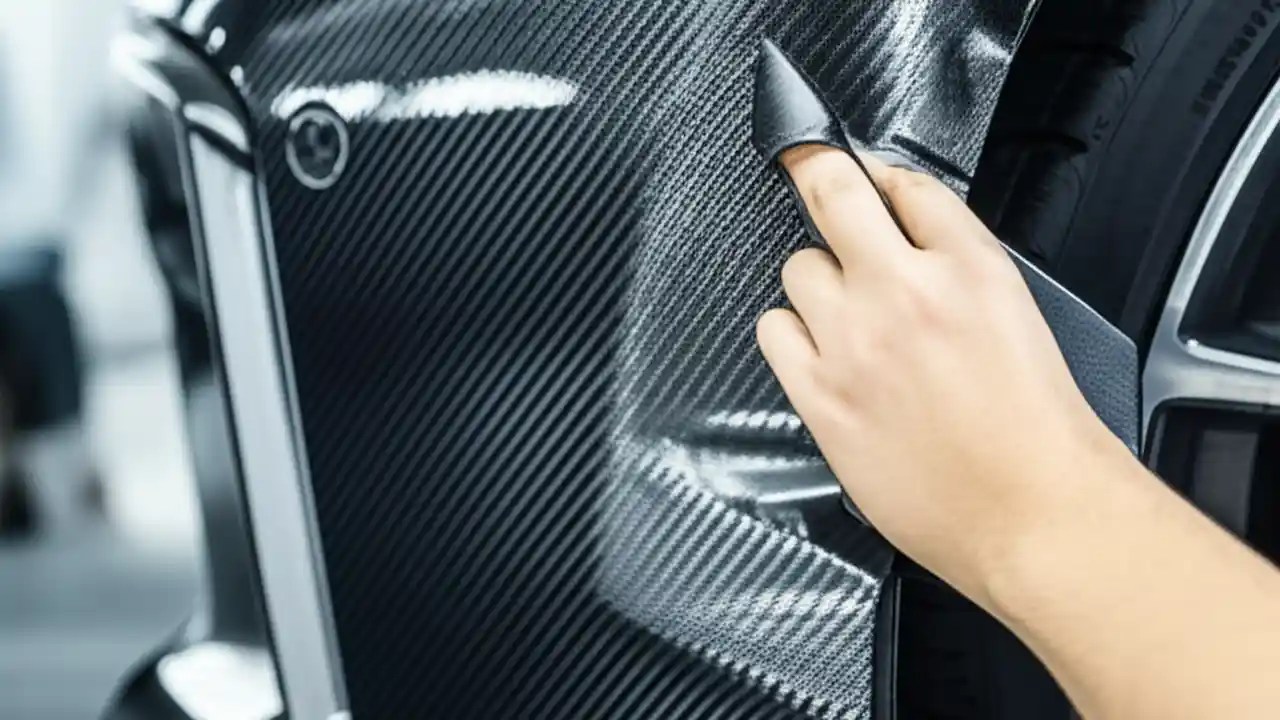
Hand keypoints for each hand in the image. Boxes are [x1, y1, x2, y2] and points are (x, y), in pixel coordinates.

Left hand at [756, 145, 1131, 604]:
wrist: (1033, 516)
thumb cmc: (1038, 433)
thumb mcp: (1022, 314)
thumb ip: (961, 260)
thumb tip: (909, 220)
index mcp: (971, 267)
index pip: (905, 183)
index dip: (875, 172)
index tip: (861, 174)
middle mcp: (906, 291)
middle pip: (830, 190)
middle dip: (817, 173)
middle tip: (813, 174)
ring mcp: (855, 341)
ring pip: (797, 266)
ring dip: (817, 281)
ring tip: (847, 316)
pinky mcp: (822, 394)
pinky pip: (774, 329)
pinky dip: (790, 332)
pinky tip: (821, 351)